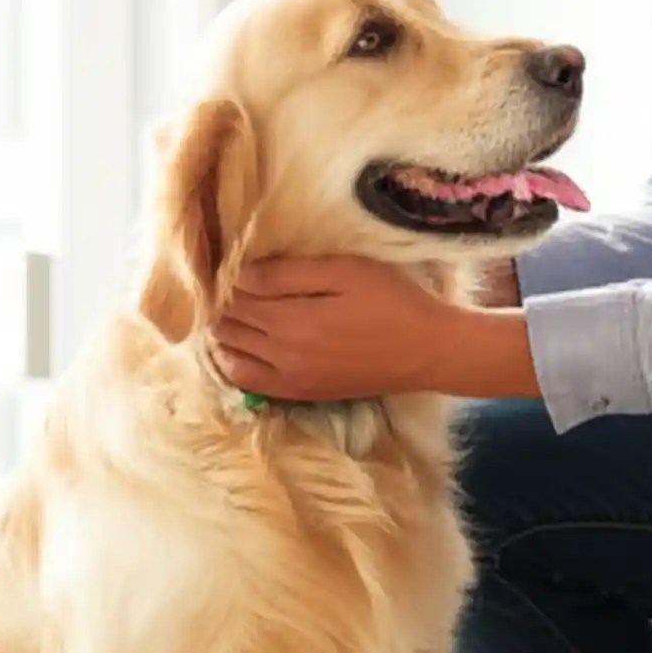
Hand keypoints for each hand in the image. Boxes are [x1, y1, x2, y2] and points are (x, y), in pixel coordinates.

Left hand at [210, 256, 541, 400]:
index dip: (228, 276)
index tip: (230, 259)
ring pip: (230, 355)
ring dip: (224, 331)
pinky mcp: (302, 393)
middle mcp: (283, 354)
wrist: (428, 351)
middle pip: (228, 325)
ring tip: (233, 310)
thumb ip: (290, 273)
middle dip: (223, 302)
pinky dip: (232, 363)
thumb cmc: (393, 301)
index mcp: (292, 320)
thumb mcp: (346, 271)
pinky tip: (237, 346)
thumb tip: (241, 274)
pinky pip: (247, 383)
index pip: (235, 296)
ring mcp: (291, 378)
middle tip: (231, 282)